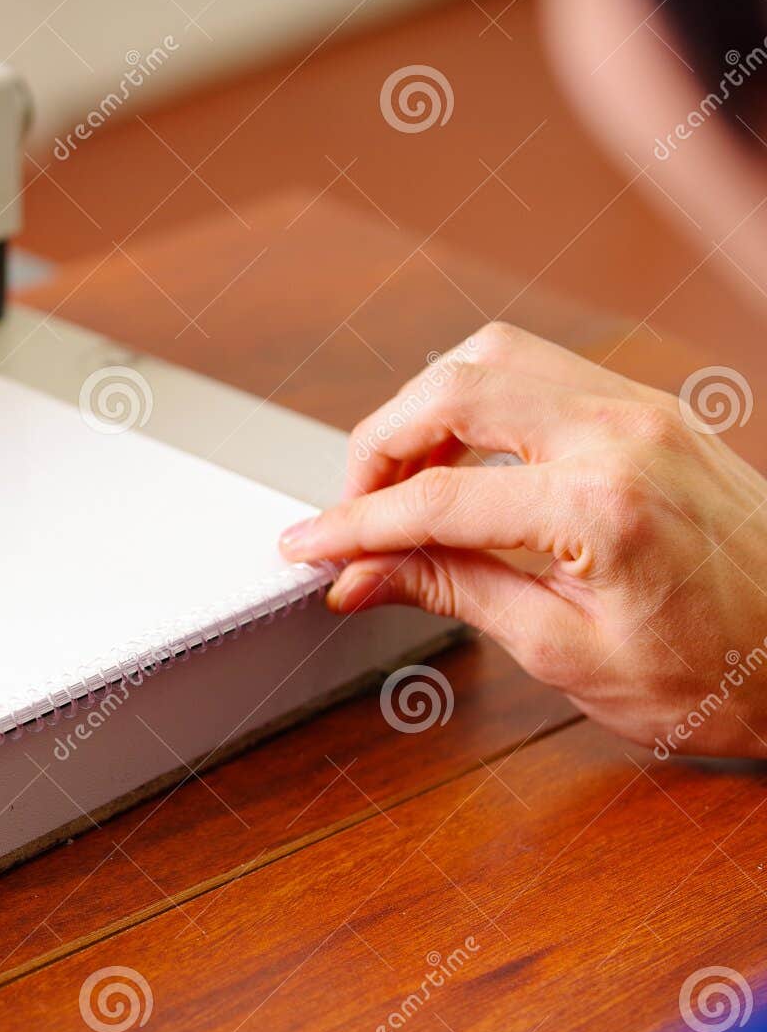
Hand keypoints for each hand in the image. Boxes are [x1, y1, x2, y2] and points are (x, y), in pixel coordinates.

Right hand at [279, 321, 766, 758]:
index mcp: (602, 508)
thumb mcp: (568, 655)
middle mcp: (621, 434)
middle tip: (348, 513)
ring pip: (491, 358)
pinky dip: (476, 406)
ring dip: (424, 411)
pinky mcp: (649, 409)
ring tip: (400, 484)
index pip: (435, 498)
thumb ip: (457, 593)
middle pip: (451, 391)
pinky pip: (538, 372)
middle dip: (376, 447)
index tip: (308, 547)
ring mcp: (640, 409)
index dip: (354, 526)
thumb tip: (366, 575)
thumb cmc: (723, 674)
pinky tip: (461, 463)